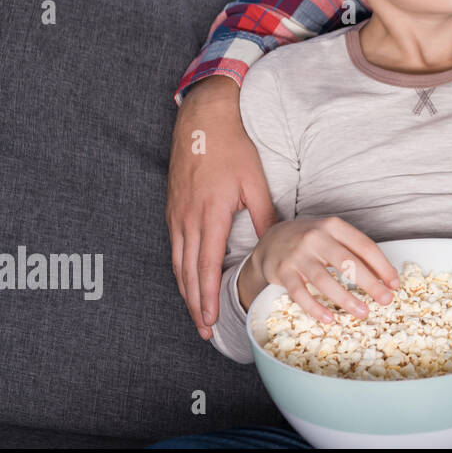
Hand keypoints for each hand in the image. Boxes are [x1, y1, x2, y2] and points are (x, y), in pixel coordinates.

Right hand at [166, 76, 275, 339]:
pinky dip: (180, 270)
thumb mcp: (254, 182)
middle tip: (204, 330)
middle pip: (189, 273)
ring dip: (186, 292)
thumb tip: (277, 244)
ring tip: (196, 314)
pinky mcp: (173, 209)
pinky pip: (175, 248)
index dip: (209, 297)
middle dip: (196, 304)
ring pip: (178, 263)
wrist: (201, 122)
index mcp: (210, 216)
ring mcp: (177, 215)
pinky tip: (186, 281)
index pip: (207, 267)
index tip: (213, 320)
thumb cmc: (231, 149)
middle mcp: (188, 220)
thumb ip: (264, 216)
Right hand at [241, 217, 400, 321]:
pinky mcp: (283, 271)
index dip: (382, 266)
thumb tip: (387, 276)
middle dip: (370, 284)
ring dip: (345, 299)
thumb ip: (357, 252)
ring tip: (362, 313)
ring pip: (324, 280)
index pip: (365, 246)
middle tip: (386, 300)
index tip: (394, 284)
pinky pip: (300, 294)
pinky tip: (329, 319)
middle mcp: (316, 237)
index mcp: (334, 226)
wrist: (272, 240)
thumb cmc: (311, 241)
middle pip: (347, 263)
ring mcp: (298, 255)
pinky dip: (315, 308)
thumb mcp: (334, 237)